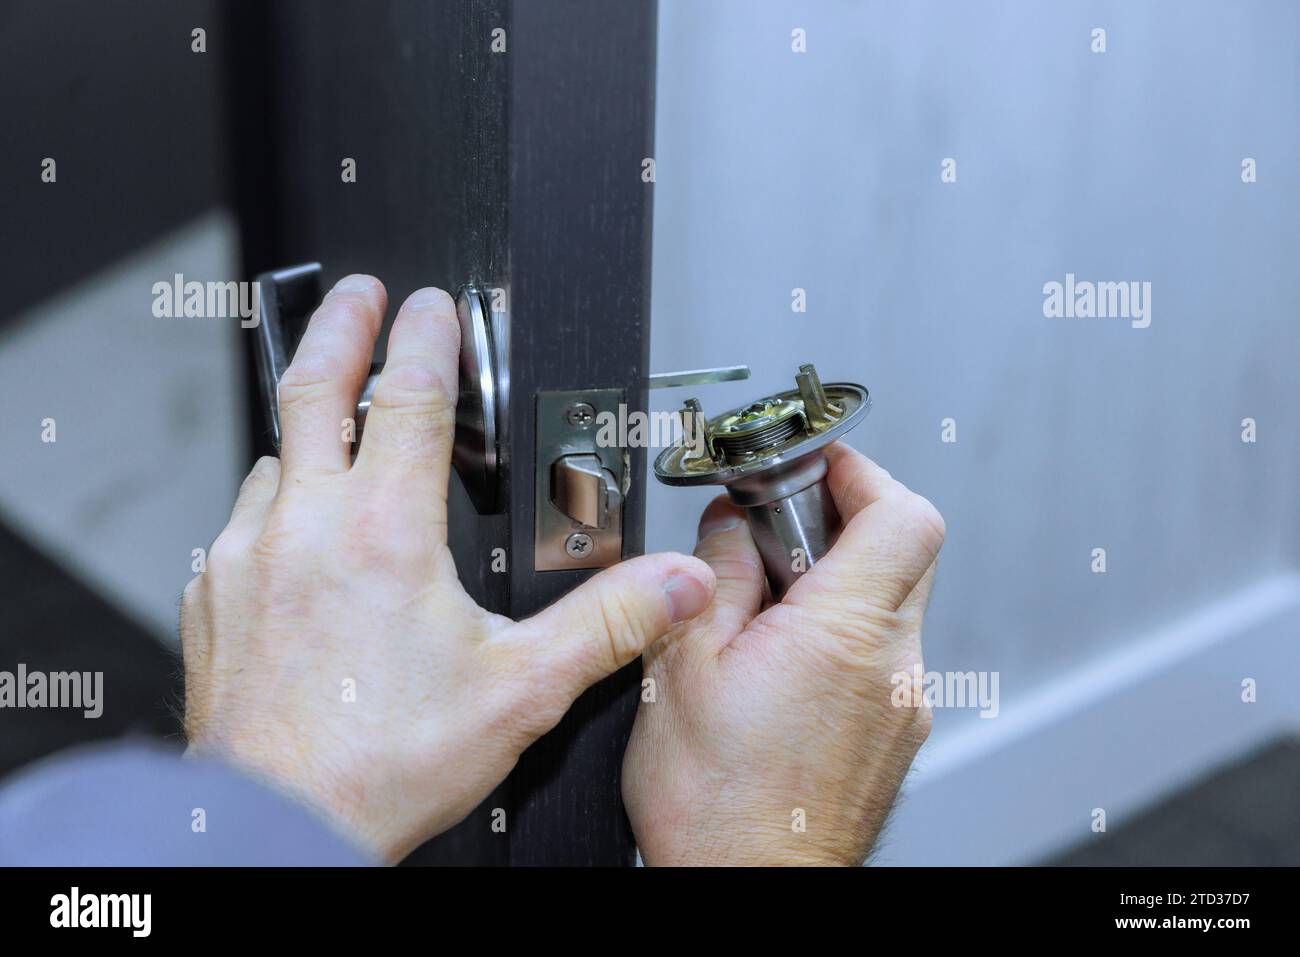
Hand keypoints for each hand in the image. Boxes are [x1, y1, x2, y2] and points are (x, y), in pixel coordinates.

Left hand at [181, 275, 715, 862]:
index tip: (431, 304)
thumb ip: (610, 623)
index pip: (411, 397)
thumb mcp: (522, 690)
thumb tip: (676, 583)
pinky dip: (272, 506)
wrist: (274, 826)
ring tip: (330, 424)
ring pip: (273, 459)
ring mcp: (243, 559)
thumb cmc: (382, 764)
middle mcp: (304, 528)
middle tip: (354, 293)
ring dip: (306, 429)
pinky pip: (239, 523)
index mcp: (385, 533)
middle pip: (315, 391)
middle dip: (341, 328)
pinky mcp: (210, 599)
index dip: (427, 336)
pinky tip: (291, 534)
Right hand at [622, 443, 942, 865]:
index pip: (901, 513)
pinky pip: (882, 653)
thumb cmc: (717, 807)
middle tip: (781, 524)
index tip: (814, 464)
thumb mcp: (683, 667)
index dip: (858, 471)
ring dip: (839, 579)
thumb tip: (730, 526)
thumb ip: (716, 577)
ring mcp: (902, 704)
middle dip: (845, 517)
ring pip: (893, 601)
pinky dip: (843, 632)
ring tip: (766, 603)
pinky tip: (782, 658)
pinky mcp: (894, 733)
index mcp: (843, 635)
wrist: (749, 888)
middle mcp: (892, 666)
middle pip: (906, 548)